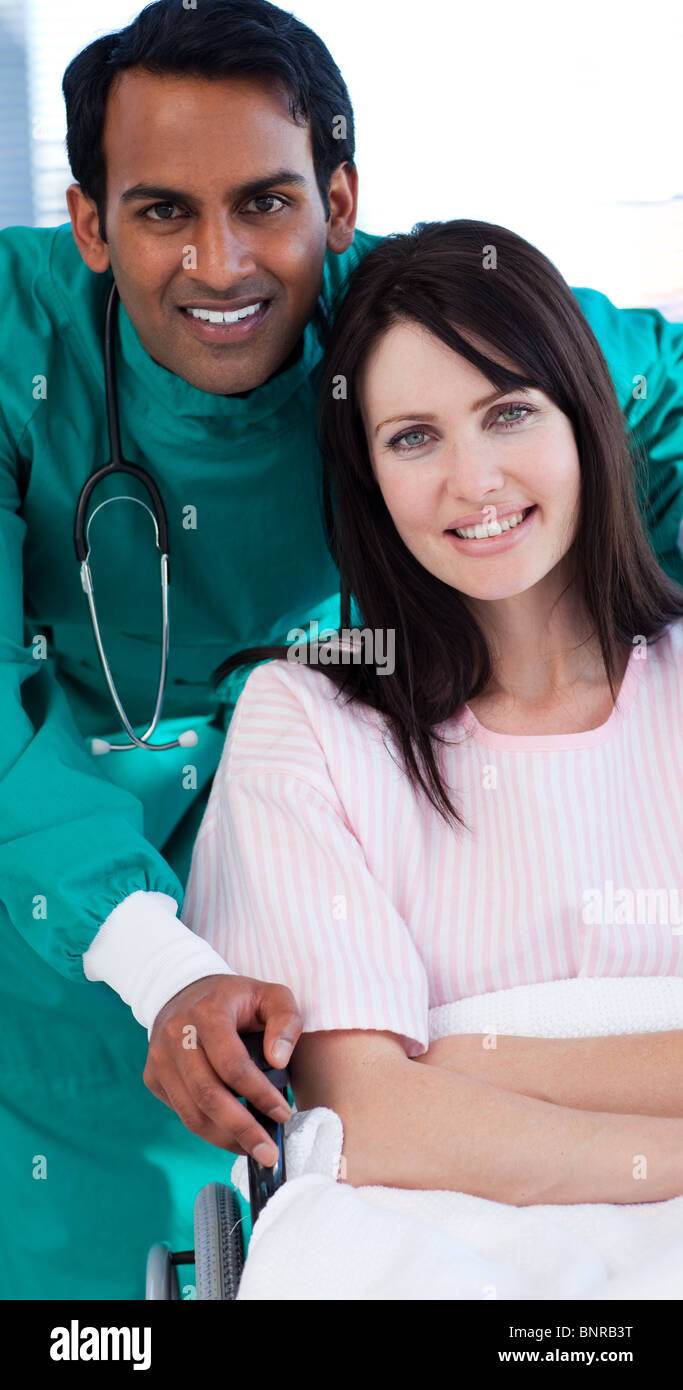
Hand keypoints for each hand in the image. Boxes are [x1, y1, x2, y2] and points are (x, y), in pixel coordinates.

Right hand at [143, 974, 302, 1164]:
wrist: (184, 991)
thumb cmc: (235, 999)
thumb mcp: (270, 996)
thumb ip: (285, 1020)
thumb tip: (279, 1060)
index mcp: (208, 1013)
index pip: (233, 1065)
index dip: (259, 1094)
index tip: (283, 1114)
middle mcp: (176, 1035)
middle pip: (208, 1096)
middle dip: (242, 1130)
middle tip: (269, 1153)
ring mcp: (160, 1058)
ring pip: (192, 1113)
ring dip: (225, 1138)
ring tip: (254, 1149)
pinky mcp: (153, 1077)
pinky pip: (182, 1112)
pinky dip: (209, 1129)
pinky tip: (232, 1132)